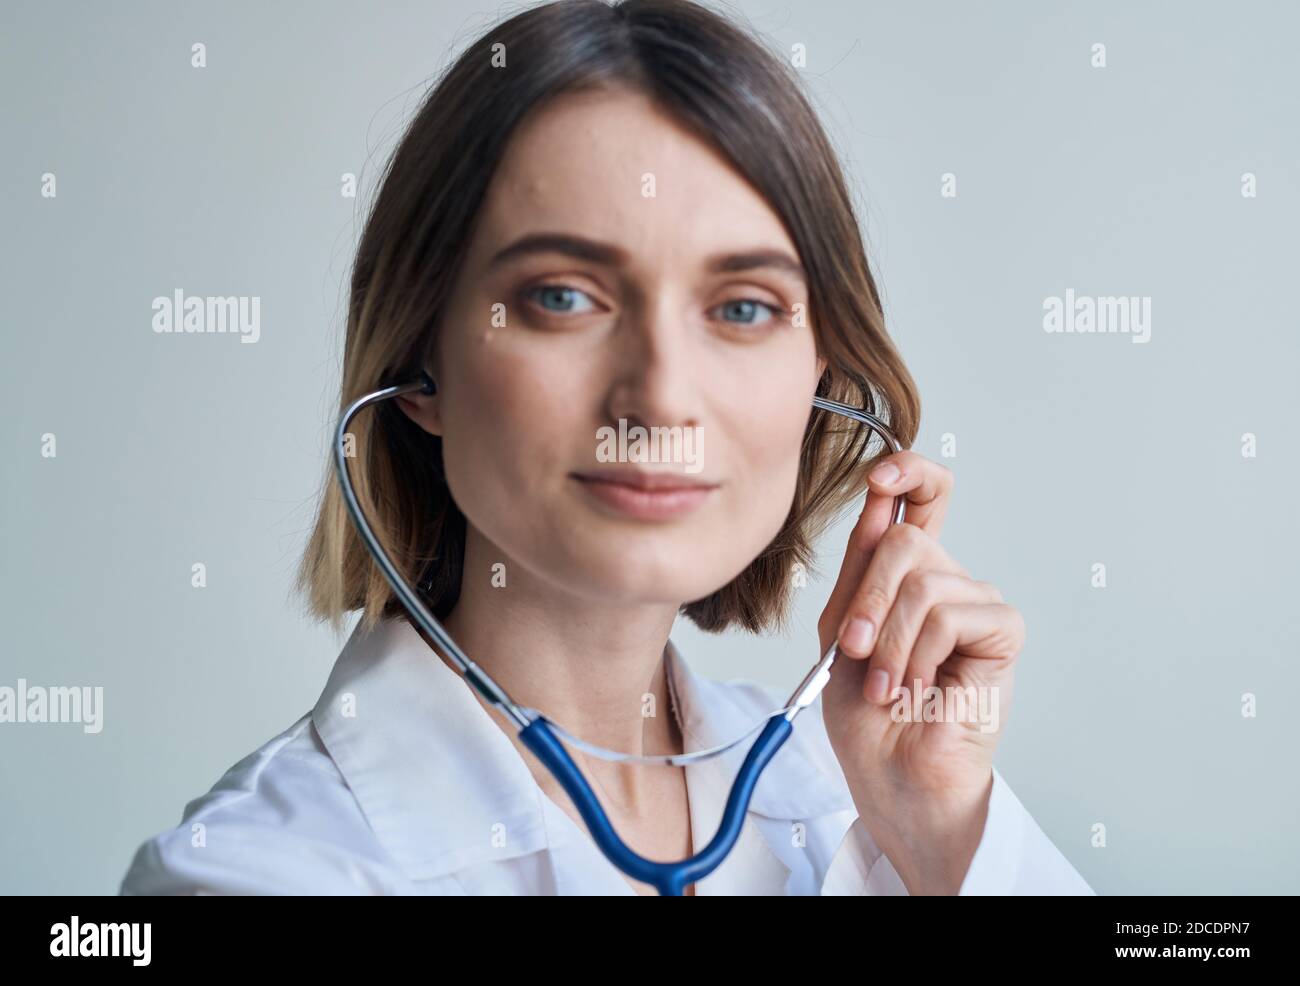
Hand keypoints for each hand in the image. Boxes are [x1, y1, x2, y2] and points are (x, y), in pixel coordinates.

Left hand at [817, 452, 1023, 893]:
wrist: (891, 778)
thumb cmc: (867, 718)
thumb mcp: (840, 634)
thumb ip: (858, 571)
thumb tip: (878, 502)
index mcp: (906, 575)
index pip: (923, 497)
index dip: (906, 472)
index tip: (879, 479)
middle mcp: (947, 580)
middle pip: (906, 539)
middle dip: (866, 600)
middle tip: (854, 652)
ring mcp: (976, 604)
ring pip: (922, 580)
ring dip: (888, 643)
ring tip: (887, 686)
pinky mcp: (1002, 633)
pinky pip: (949, 614)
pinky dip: (918, 656)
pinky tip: (919, 689)